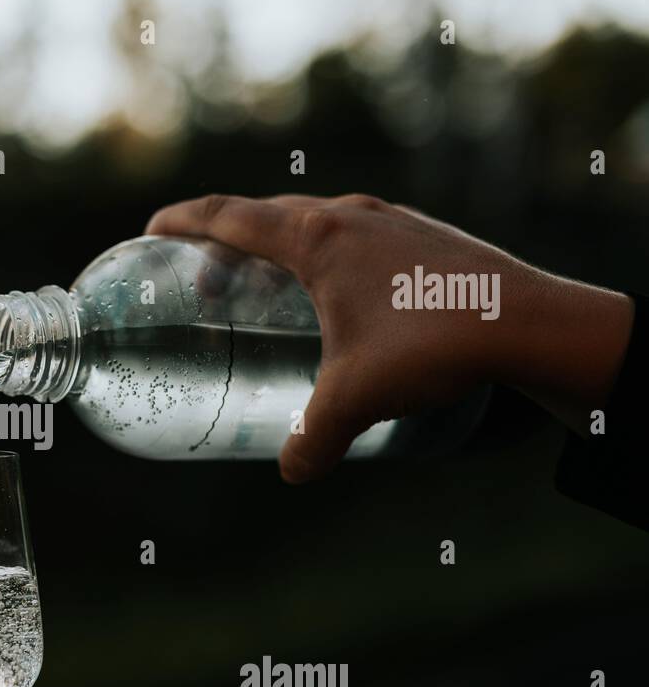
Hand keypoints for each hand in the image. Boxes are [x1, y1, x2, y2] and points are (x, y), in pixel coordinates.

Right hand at [146, 193, 633, 482]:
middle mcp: (350, 215)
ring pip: (317, 221)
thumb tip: (292, 471)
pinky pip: (355, 234)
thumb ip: (312, 437)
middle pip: (268, 214)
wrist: (534, 323)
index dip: (182, 221)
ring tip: (271, 288)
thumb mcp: (357, 398)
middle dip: (226, 242)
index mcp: (317, 238)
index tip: (152, 231)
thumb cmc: (435, 347)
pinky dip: (326, 256)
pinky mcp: (425, 237)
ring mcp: (392, 221)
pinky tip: (342, 297)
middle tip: (205, 278)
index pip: (229, 215)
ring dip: (281, 247)